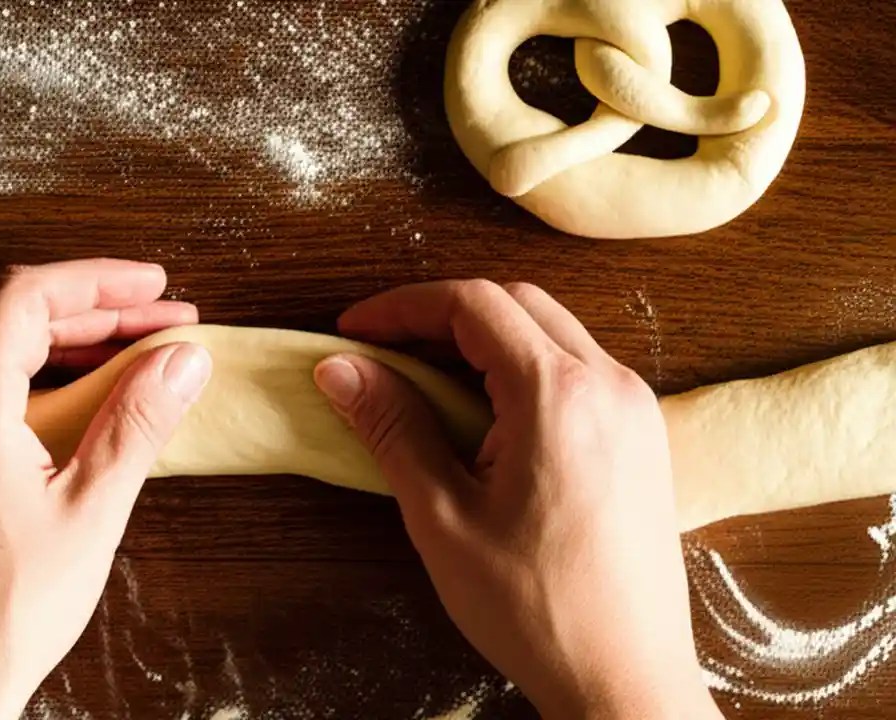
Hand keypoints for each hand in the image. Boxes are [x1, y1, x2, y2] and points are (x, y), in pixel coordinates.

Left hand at [0, 260, 211, 719]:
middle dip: (94, 310)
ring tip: (140, 352)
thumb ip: (138, 422)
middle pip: (12, 319)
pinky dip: (40, 381)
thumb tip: (183, 359)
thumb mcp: (91, 510)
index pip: (27, 297)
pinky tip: (87, 400)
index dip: (96, 280)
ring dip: (69, 345)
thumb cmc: (6, 608)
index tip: (155, 285)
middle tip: (164, 318)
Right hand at [313, 281, 720, 719]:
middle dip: (442, 313)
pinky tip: (487, 413)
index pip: (472, 304)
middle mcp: (609, 383)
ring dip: (485, 338)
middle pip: (516, 302)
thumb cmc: (534, 607)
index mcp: (557, 394)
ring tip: (427, 381)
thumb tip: (341, 368)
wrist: (624, 678)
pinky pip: (577, 368)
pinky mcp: (644, 435)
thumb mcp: (441, 516)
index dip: (402, 306)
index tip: (354, 330)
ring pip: (551, 330)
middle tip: (385, 349)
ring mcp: (636, 408)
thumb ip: (392, 427)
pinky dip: (524, 366)